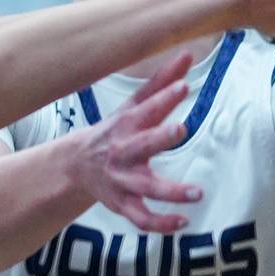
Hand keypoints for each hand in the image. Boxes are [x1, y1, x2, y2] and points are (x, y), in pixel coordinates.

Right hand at [68, 54, 203, 231]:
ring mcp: (123, 180)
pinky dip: (161, 224)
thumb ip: (162, 82)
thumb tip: (186, 52)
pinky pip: (142, 218)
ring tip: (197, 192)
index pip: (147, 109)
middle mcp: (124, 152)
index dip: (164, 98)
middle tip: (180, 130)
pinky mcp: (123, 204)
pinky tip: (184, 222)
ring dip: (170, 191)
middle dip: (160, 137)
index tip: (183, 86)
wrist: (77, 164)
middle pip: (142, 145)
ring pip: (146, 188)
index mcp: (127, 125)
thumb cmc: (116, 129)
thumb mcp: (134, 106)